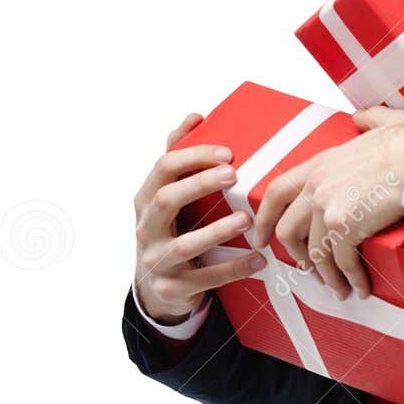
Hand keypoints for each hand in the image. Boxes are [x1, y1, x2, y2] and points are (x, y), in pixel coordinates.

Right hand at [133, 112, 266, 322]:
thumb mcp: (167, 197)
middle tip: (234, 175)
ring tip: (246, 219)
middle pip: (167, 199)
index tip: (227, 152)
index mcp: (146, 199)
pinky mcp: (172, 288)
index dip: (193, 157)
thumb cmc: (171, 230)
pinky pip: (204, 279)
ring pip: (184, 244)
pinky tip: (257, 260)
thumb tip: (195, 116)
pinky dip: (232, 269)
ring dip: (217, 230)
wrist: (157, 286)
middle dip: (200, 184)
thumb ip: (179, 159)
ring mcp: (157, 260)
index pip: (163, 168)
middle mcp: (146, 227)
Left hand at [248, 107, 403, 299]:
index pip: (276, 192)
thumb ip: (367, 121)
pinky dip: (352, 279)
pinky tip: (361, 288)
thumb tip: (362, 117)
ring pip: (316, 254)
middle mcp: (317, 186)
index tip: (261, 237)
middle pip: (289, 231)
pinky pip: (343, 263)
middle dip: (297, 257)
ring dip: (328, 276)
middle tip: (308, 272)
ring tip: (340, 289)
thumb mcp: (380, 124)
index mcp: (320, 164)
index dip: (265, 218)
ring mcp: (328, 207)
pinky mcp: (346, 227)